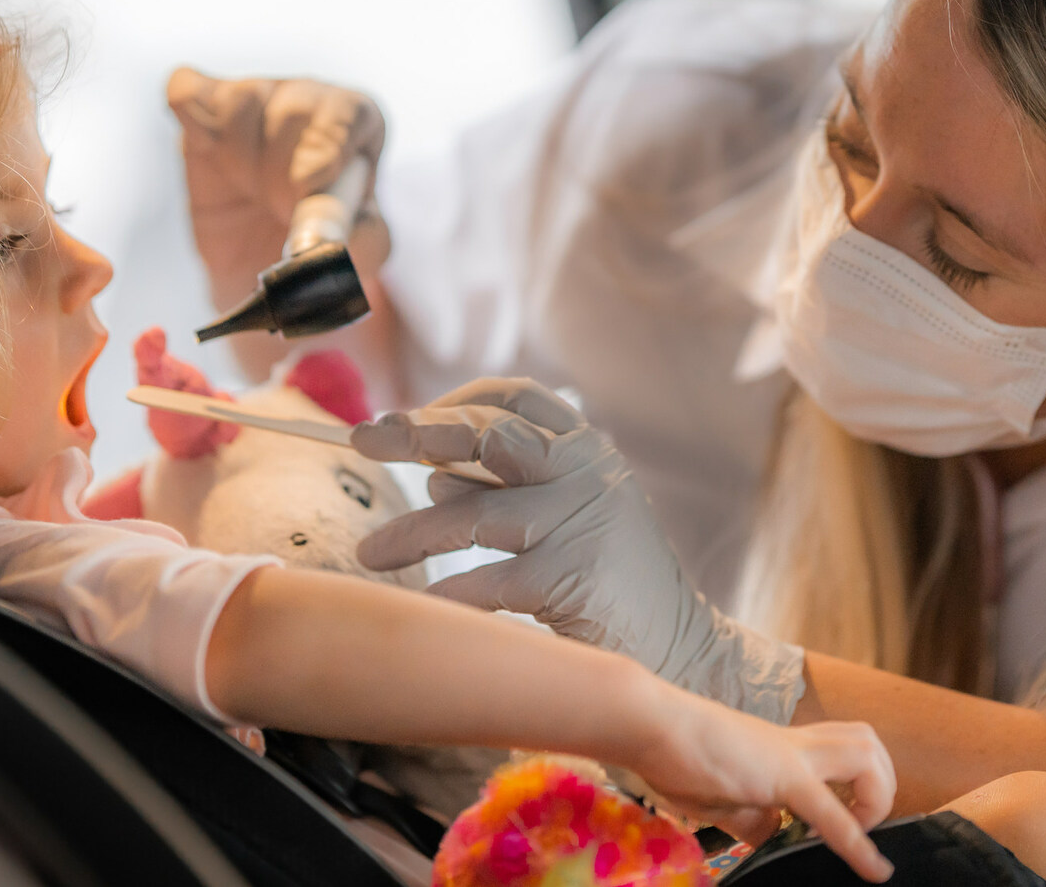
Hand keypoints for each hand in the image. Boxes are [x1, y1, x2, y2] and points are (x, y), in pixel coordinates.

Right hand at [166, 66, 389, 310]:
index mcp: (359, 122)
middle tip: (281, 210)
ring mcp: (256, 96)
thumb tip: (325, 238)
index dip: (326, 147)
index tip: (306, 186)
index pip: (347, 112)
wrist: (265, 257)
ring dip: (241, 159)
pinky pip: (186, 90)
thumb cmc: (324, 242)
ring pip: (242, 101)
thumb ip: (358, 240)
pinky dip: (193, 119)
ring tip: (252, 190)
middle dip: (281, 174)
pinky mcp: (203, 105)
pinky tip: (212, 155)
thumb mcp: (361, 250)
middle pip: (292, 110)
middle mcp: (310, 97)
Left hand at [351, 378, 809, 722]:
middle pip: (488, 437)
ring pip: (474, 512)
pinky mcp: (573, 576)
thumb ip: (510, 486)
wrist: (682, 649)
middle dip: (417, 434)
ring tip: (369, 552)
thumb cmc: (609, 582)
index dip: (456, 400)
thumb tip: (430, 467)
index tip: (406, 417)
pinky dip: (449, 593)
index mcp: (588, 448)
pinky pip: (487, 579)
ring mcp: (582, 521)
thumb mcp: (567, 515)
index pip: (516, 396)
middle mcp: (587, 472)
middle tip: (364, 441)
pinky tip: (424, 604)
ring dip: (412, 531)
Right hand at [628, 693, 894, 882]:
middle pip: (866, 741)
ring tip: (858, 832)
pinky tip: (872, 869)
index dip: (858, 788)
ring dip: (877, 797)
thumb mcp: (719, 797)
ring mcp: (790, 755)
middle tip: (859, 823)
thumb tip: (771, 835)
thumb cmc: (672, 755)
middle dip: (881, 784)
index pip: (839, 752)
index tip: (847, 826)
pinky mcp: (781, 775)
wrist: (649, 724)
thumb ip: (751, 817)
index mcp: (781, 747)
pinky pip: (831, 810)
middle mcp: (794, 744)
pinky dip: (857, 843)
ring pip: (866, 753)